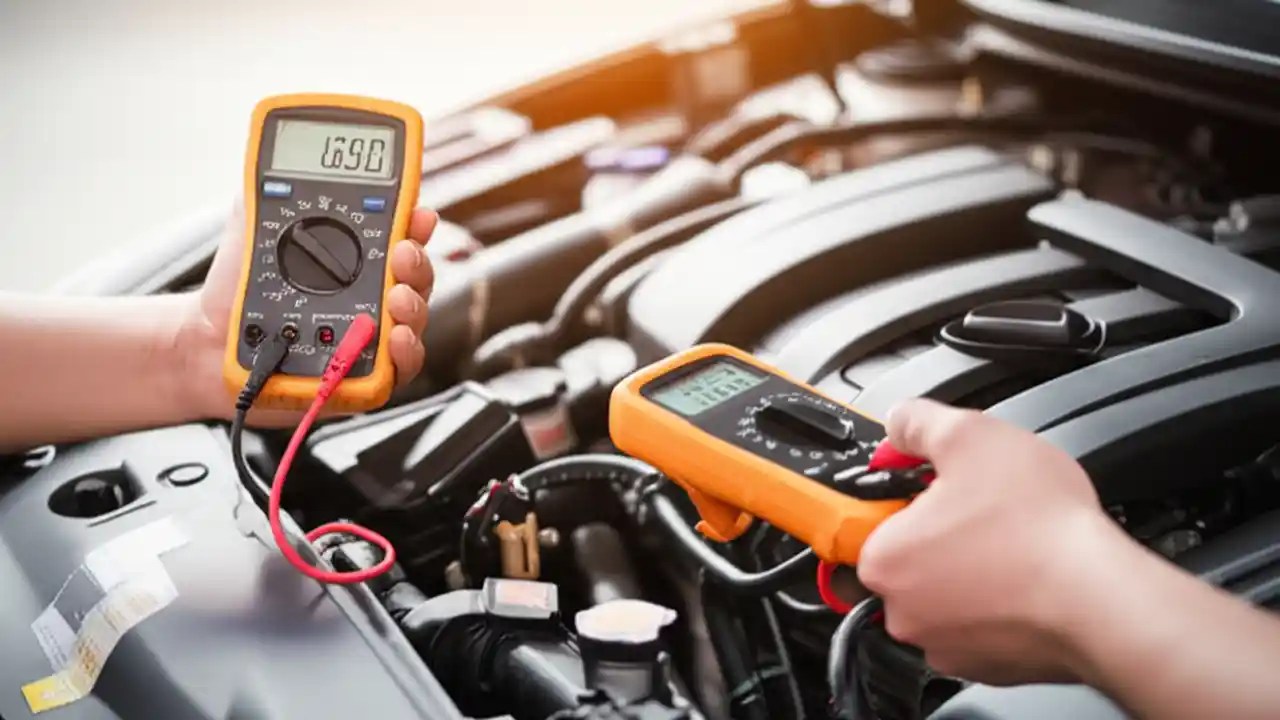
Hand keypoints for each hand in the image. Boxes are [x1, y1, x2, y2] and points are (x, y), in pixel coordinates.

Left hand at [179, 200, 437, 422]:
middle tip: (402, 254)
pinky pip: (399, 367)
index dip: (417, 225)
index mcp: (357, 259)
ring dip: (415, 306)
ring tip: (396, 299)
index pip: (401, 237)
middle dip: (417, 263)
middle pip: (417, 278)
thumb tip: (269, 162)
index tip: (419, 215)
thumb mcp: (250, 233)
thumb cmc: (237, 292)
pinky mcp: (363, 374)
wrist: (207, 344)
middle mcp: (372, 296)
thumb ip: (265, 196)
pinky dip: (405, 352)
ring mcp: (371, 335)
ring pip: (415, 320)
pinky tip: (393, 338)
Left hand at [857, 399, 1126, 684]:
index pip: (870, 520)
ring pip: (947, 593)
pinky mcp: (991, 667)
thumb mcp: (970, 436)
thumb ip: (918, 423)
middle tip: (983, 508)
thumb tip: (900, 421)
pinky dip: (1001, 603)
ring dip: (972, 568)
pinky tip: (1030, 577)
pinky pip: (983, 624)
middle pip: (908, 558)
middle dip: (940, 532)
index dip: (906, 494)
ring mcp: (947, 647)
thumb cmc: (1040, 529)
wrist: (1106, 599)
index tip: (935, 485)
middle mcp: (904, 614)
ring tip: (1013, 542)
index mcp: (883, 561)